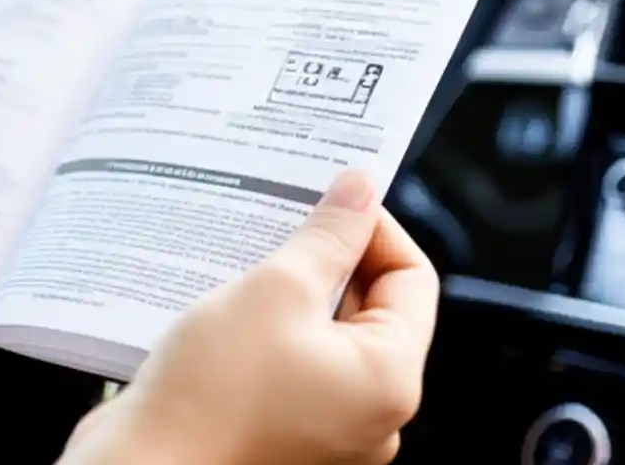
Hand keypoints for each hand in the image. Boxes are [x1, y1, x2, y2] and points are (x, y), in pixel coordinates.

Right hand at [60, 169, 438, 464]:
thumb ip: (328, 236)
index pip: (412, 278)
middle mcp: (372, 414)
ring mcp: (329, 430)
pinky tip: (230, 305)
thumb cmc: (212, 392)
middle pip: (371, 308)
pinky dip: (270, 330)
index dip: (373, 228)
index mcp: (390, 379)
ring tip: (247, 263)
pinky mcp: (285, 433)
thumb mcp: (276, 289)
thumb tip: (362, 190)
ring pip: (326, 336)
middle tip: (279, 223)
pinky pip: (293, 365)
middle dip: (327, 259)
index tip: (330, 200)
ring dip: (292, 293)